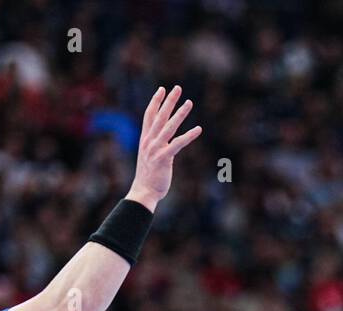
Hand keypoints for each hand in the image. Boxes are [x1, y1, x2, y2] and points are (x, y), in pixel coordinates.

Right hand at [126, 85, 201, 211]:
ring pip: (169, 127)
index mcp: (145, 140)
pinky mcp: (164, 158)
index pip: (149, 116)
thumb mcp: (149, 157)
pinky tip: (198, 129)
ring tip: (189, 102)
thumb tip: (165, 140)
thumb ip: (156, 145)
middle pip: (159, 116)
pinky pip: (178, 144)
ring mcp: (155, 149)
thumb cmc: (148, 176)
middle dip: (169, 101)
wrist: (143, 192)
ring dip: (180, 113)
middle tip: (177, 88)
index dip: (155, 102)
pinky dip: (189, 136)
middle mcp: (149, 141)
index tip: (162, 89)